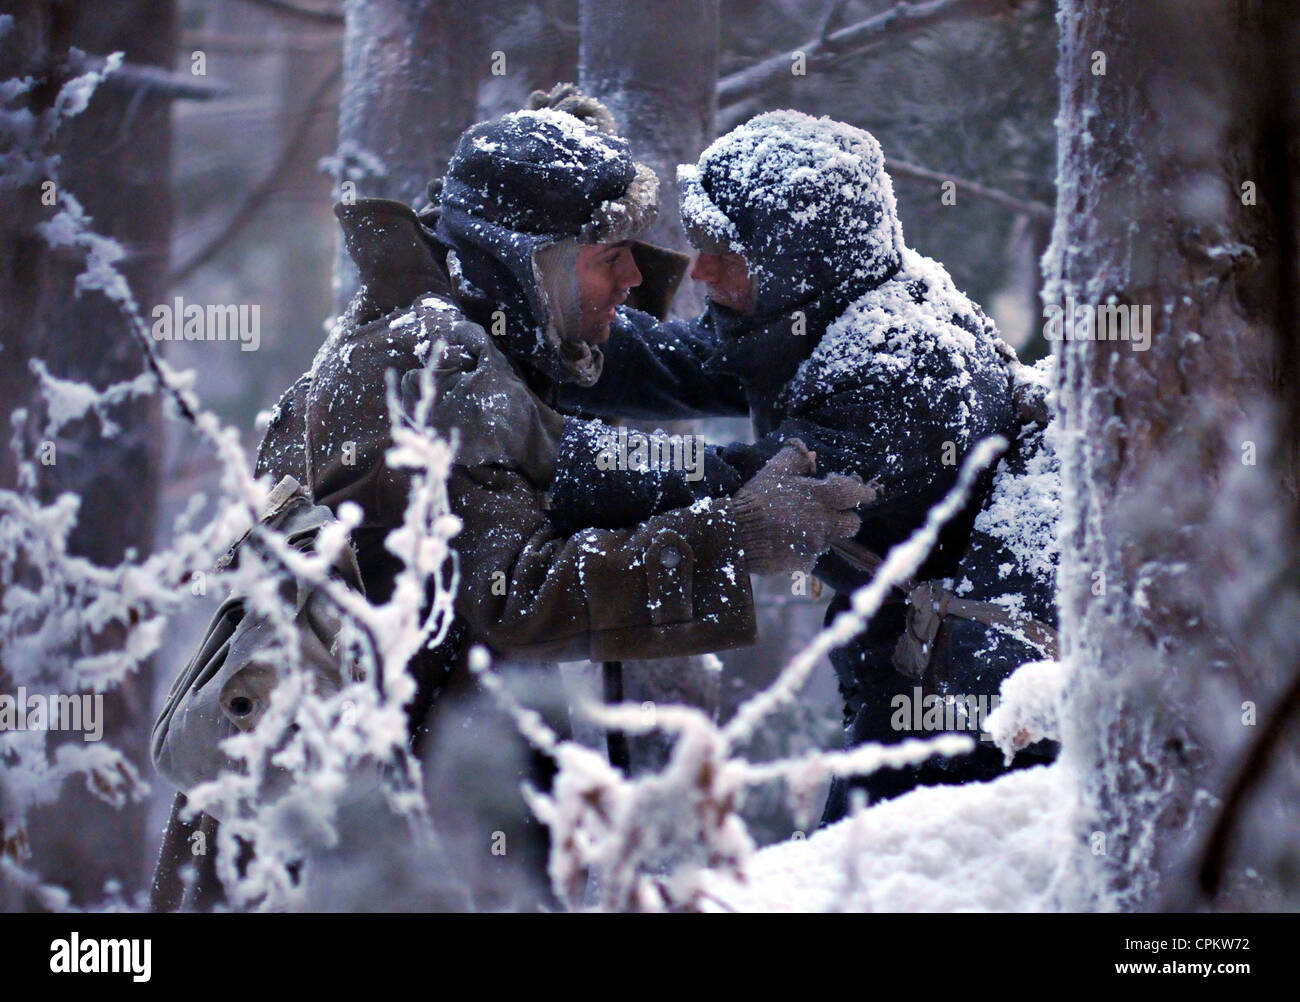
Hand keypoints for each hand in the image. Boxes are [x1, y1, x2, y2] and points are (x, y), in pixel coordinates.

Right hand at [729, 439, 874, 574]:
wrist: (736, 533)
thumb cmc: (757, 498)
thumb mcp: (775, 470)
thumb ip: (796, 458)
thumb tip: (813, 454)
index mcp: (820, 495)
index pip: (856, 494)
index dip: (863, 493)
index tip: (864, 494)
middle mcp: (824, 520)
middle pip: (852, 524)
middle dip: (845, 519)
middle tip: (831, 515)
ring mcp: (815, 543)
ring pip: (831, 540)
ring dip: (821, 535)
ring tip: (800, 529)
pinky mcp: (805, 562)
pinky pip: (812, 557)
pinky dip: (802, 551)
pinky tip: (786, 544)